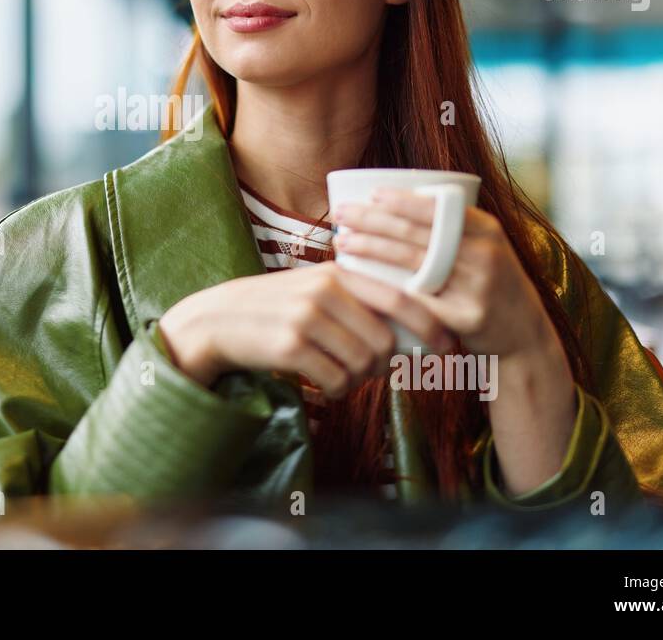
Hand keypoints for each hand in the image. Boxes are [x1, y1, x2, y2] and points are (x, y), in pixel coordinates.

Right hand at [156, 259, 457, 395]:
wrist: (216, 321)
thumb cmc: (274, 308)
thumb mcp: (313, 287)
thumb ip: (355, 297)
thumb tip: (408, 328)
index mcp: (336, 272)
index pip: (400, 298)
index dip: (430, 325)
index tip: (446, 346)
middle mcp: (324, 291)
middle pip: (385, 342)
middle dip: (384, 366)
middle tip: (370, 370)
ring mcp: (306, 318)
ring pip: (363, 364)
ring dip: (357, 380)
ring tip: (338, 373)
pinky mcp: (289, 347)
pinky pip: (336, 381)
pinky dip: (336, 389)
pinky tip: (321, 382)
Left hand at [330, 188, 559, 363]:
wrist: (525, 336)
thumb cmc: (488, 286)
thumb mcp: (483, 249)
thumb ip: (450, 228)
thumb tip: (393, 202)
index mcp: (487, 229)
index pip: (438, 206)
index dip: (401, 199)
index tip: (369, 194)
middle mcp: (484, 253)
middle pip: (418, 232)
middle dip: (372, 220)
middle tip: (340, 214)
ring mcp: (477, 286)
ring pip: (414, 261)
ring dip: (372, 249)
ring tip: (343, 243)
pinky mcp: (467, 317)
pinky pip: (419, 300)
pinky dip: (386, 289)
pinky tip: (361, 282)